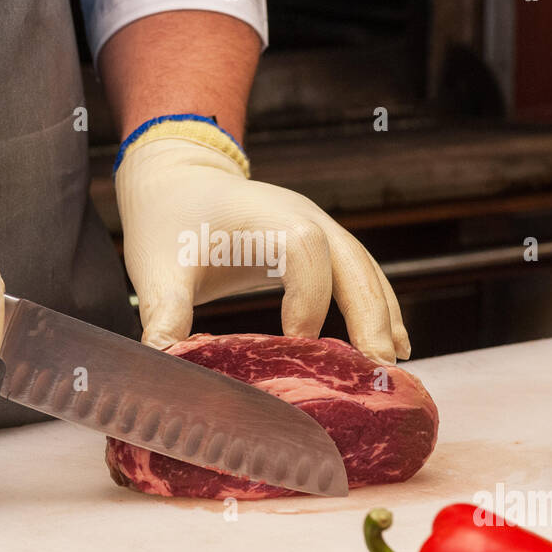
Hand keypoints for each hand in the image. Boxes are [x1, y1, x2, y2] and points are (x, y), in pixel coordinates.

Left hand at [115, 136, 408, 363]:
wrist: (177, 182)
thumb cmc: (169, 224)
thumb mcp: (157, 270)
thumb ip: (165, 316)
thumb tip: (166, 368)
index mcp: (261, 216)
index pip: (303, 246)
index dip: (309, 295)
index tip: (297, 344)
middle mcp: (302, 216)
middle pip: (351, 261)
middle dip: (368, 315)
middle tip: (375, 369)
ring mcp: (319, 227)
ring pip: (365, 270)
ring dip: (381, 316)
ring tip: (391, 367)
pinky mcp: (323, 245)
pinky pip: (362, 275)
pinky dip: (379, 308)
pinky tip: (394, 345)